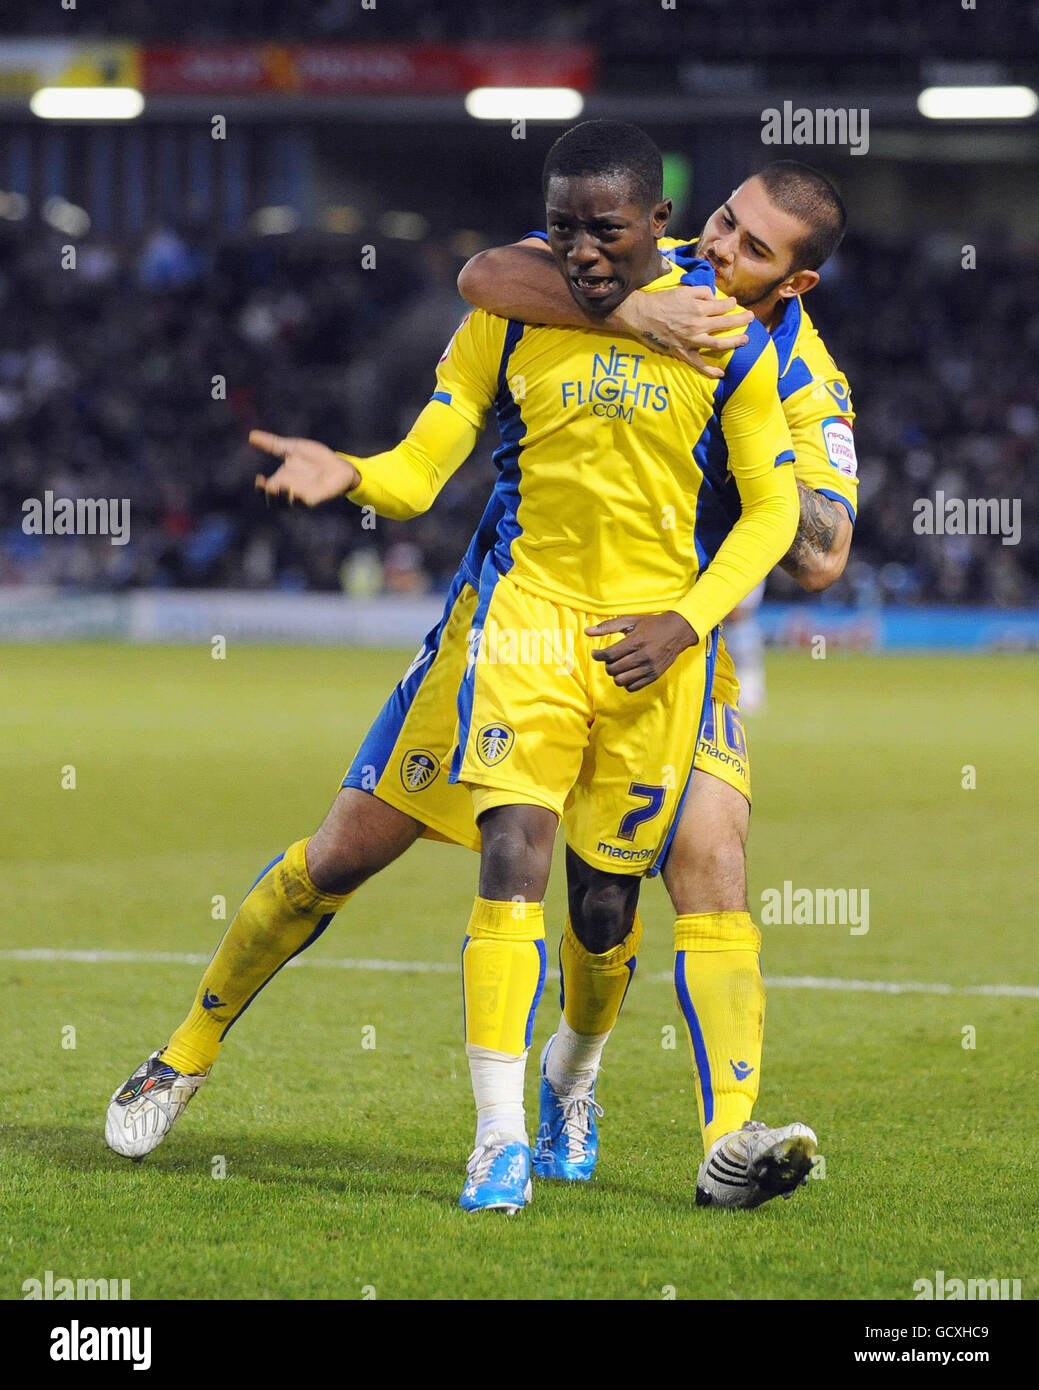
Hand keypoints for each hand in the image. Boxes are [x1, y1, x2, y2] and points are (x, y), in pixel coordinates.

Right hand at [251, 431, 360, 505]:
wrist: (338, 464)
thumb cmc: (315, 458)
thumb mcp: (292, 448)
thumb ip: (273, 444)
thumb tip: (251, 435)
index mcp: (281, 480)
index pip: (265, 490)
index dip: (259, 488)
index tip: (260, 478)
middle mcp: (289, 491)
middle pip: (272, 502)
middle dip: (268, 496)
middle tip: (269, 487)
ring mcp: (301, 496)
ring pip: (286, 505)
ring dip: (282, 498)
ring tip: (283, 486)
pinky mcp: (314, 499)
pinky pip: (304, 504)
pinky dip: (298, 501)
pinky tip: (296, 494)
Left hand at [586, 611, 697, 690]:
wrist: (677, 631)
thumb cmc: (651, 624)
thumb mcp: (630, 620)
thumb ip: (607, 626)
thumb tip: (587, 632)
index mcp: (636, 641)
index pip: (609, 655)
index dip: (598, 655)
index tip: (596, 653)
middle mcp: (643, 656)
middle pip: (613, 669)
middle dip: (607, 664)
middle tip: (611, 658)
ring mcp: (649, 668)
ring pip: (621, 681)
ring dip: (616, 674)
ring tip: (620, 665)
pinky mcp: (654, 676)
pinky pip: (632, 687)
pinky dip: (626, 681)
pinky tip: (628, 672)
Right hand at [609, 286, 752, 378]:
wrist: (641, 315)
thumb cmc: (661, 301)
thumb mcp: (683, 290)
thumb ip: (702, 292)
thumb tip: (714, 297)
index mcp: (699, 308)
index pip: (722, 306)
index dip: (731, 303)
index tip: (733, 302)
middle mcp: (698, 325)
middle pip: (726, 323)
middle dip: (741, 319)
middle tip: (751, 317)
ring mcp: (692, 341)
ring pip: (719, 343)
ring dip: (734, 342)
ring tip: (745, 340)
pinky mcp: (683, 352)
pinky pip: (699, 364)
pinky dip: (710, 371)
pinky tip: (721, 374)